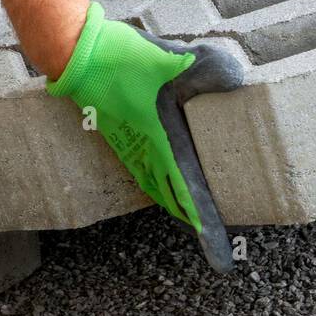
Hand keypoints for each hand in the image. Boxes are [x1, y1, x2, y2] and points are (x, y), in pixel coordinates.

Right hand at [47, 3, 243, 270]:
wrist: (76, 54)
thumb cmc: (124, 59)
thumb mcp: (176, 59)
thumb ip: (211, 70)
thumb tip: (238, 82)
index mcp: (164, 143)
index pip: (191, 197)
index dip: (208, 231)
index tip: (222, 261)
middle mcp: (147, 153)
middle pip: (177, 201)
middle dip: (199, 223)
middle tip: (220, 243)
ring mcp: (132, 146)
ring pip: (161, 188)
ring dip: (181, 206)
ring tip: (199, 220)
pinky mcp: (124, 134)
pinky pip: (149, 171)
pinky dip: (165, 185)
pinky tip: (173, 181)